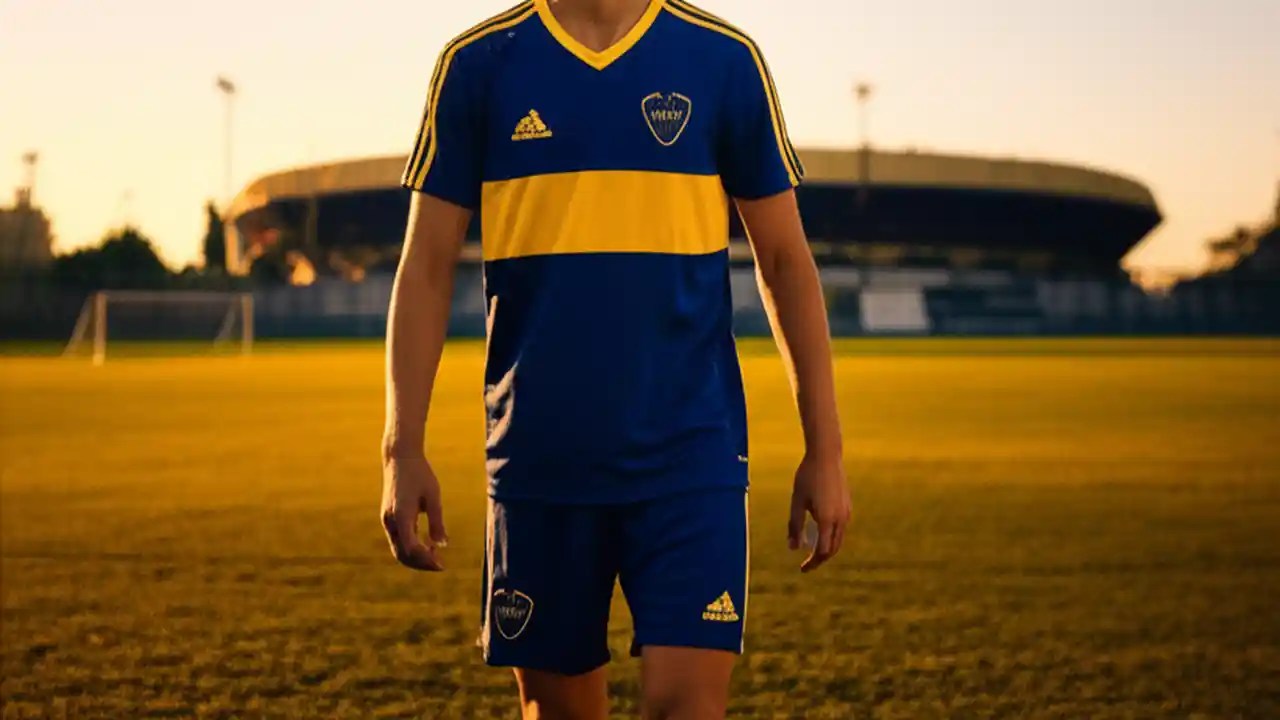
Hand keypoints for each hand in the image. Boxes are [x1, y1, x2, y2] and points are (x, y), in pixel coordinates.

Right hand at [380, 455, 448, 570]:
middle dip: (421, 564)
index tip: (441, 564)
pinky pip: (398, 540)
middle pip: (402, 554)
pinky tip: (428, 544)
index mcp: (401, 516)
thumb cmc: (420, 474)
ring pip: (398, 550)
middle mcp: (390, 521)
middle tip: (441, 565)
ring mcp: (387, 520)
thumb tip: (443, 545)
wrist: (400, 458)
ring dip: (416, 557)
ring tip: (436, 555)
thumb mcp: (433, 496)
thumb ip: (437, 521)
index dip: (426, 560)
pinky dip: (411, 548)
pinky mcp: (389, 518)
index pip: (411, 549)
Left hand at [787, 452, 850, 572]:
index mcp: (827, 519)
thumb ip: (794, 525)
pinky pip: (841, 528)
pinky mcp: (848, 506)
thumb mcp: (796, 501)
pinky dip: (831, 537)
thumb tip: (792, 548)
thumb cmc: (807, 477)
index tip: (802, 569)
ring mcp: (846, 512)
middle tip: (806, 565)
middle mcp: (840, 519)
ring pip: (839, 539)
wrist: (826, 455)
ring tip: (812, 551)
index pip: (822, 551)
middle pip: (833, 549)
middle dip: (820, 559)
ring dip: (827, 548)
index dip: (812, 563)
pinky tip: (819, 533)